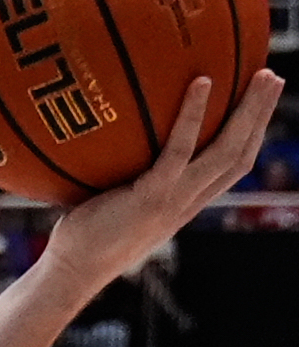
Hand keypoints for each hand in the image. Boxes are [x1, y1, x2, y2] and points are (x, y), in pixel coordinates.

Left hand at [39, 70, 283, 296]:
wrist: (72, 272)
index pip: (231, 167)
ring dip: (248, 112)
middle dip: (261, 116)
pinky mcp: (152, 197)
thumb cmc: (83, 236)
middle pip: (240, 155)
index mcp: (185, 203)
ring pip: (226, 152)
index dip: (251, 135)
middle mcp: (188, 202)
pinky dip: (193, 115)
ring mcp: (173, 201)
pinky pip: (180, 151)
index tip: (259, 103)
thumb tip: (112, 137)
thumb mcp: (114, 203)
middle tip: (274, 77)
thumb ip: (127, 176)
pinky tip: (201, 81)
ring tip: (263, 73)